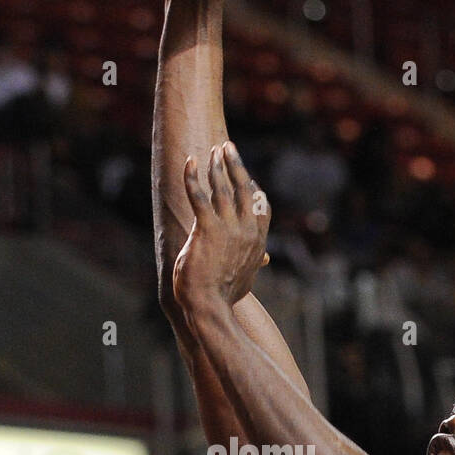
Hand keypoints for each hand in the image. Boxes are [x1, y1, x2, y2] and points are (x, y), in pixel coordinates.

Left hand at [174, 142, 270, 312]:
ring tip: (212, 150)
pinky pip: (200, 197)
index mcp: (257, 240)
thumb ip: (255, 262)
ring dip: (217, 166)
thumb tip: (264, 258)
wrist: (209, 307)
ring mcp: (229, 229)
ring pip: (223, 189)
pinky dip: (194, 177)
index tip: (245, 176)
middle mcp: (247, 231)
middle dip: (235, 165)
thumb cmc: (224, 294)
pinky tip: (190, 162)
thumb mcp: (246, 277)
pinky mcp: (208, 230)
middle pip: (244, 189)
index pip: (260, 205)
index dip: (253, 187)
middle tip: (227, 147)